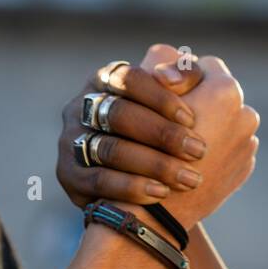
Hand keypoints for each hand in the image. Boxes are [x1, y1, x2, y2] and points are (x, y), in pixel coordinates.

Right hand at [55, 45, 208, 208]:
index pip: (130, 79)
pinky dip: (132, 186)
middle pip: (120, 114)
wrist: (147, 186)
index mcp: (107, 79)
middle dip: (162, 134)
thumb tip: (171, 76)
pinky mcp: (69, 175)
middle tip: (197, 151)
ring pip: (111, 149)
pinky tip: (161, 192)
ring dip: (153, 163)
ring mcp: (71, 140)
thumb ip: (186, 76)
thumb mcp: (182, 96)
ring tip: (187, 178)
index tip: (192, 119)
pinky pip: (98, 181)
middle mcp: (82, 106)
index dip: (161, 97)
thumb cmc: (169, 128)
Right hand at [132, 45, 258, 228]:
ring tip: (182, 142)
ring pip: (226, 123)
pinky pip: (229, 149)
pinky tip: (188, 160)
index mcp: (224, 91)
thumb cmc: (141, 149)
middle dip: (200, 103)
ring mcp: (248, 144)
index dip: (182, 75)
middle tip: (179, 115)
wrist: (154, 212)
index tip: (167, 88)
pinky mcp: (244, 169)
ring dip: (209, 128)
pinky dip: (213, 152)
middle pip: (220, 95)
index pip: (205, 66)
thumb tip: (174, 64)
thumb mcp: (145, 100)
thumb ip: (162, 71)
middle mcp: (245, 114)